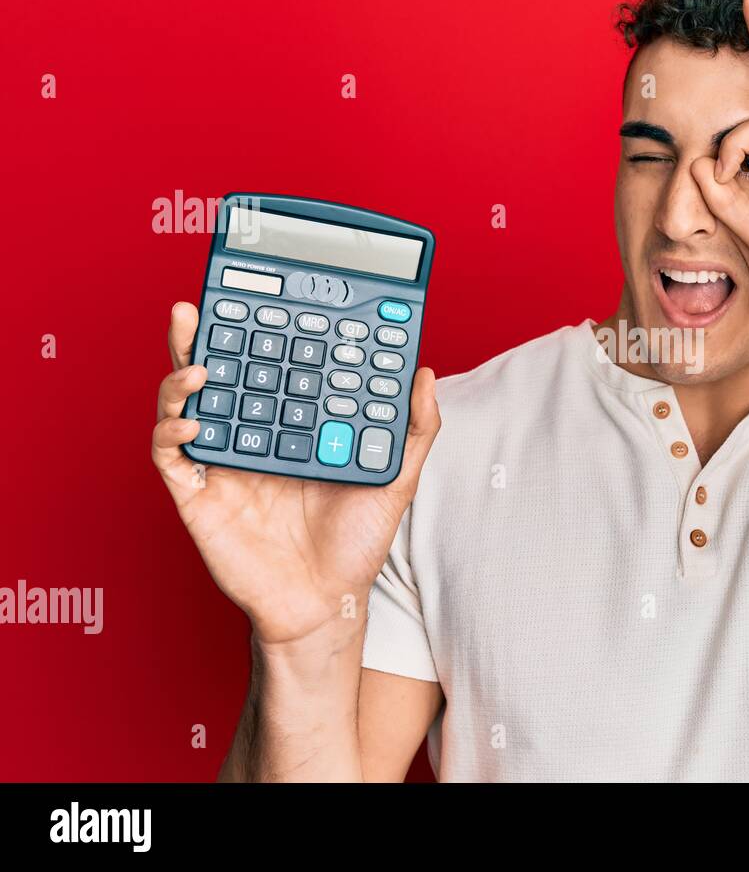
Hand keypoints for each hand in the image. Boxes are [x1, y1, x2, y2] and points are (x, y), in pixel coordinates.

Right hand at [151, 302, 440, 647]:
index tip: (265, 299)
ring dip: (181, 377)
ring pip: (186, 406)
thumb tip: (424, 374)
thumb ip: (412, 429)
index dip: (260, 334)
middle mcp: (252, 436)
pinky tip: (196, 421)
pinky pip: (172, 457)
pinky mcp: (198, 496)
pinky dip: (174, 433)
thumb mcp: (395, 478)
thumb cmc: (356, 543)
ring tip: (198, 361)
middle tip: (198, 307)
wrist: (326, 603)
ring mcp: (222, 464)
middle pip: (218, 375)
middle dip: (202, 338)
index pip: (269, 367)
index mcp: (292, 425)